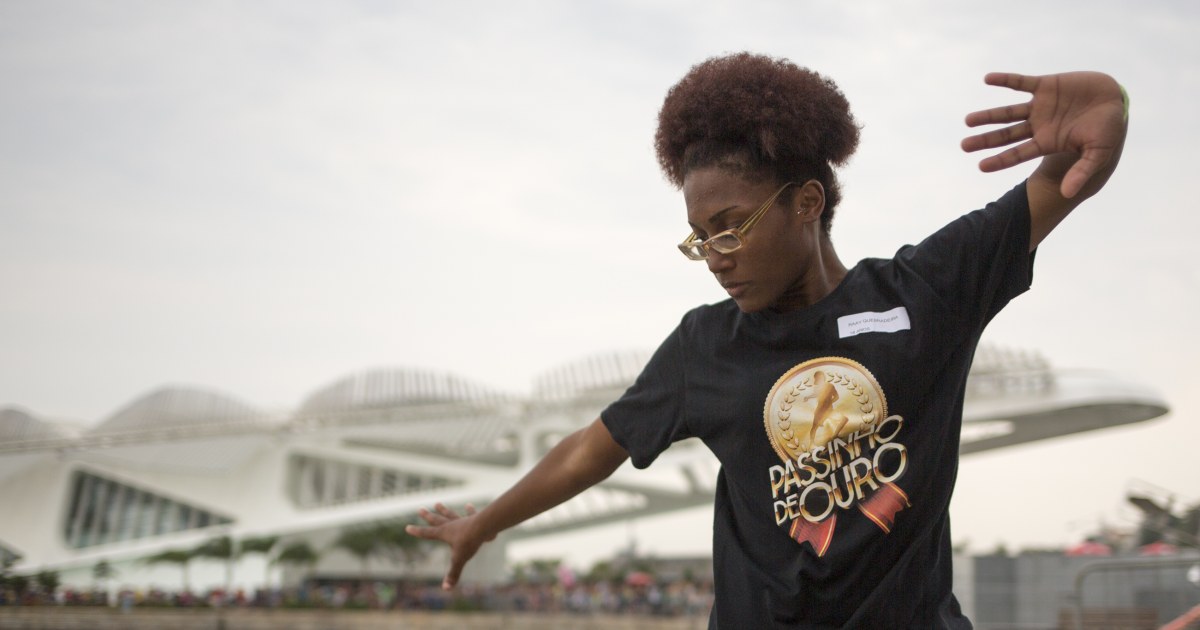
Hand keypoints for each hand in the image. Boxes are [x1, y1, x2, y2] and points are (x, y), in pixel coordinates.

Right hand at [405, 502, 493, 589]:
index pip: (428, 533)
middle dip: (428, 516)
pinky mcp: (475, 518)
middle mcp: (451, 525)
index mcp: (444, 533)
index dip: (417, 531)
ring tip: (437, 503)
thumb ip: (453, 573)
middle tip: (420, 509)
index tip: (407, 527)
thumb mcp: (460, 559)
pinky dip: (469, 510)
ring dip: (444, 510)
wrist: (484, 527)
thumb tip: (446, 588)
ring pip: (451, 514)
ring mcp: (462, 520)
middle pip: (437, 520)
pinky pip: (470, 513)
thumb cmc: (470, 542)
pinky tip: (468, 505)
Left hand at [961, 71, 1125, 197]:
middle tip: (964, 146)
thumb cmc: (1108, 130)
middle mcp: (1038, 125)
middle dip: (985, 141)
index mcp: (1047, 143)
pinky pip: (1021, 82)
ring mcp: (1040, 106)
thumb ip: (1082, 171)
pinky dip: (1005, 80)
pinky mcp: (1045, 85)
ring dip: (988, 115)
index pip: (1018, 154)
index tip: (981, 167)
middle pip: (1006, 135)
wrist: (1117, 100)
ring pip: (1008, 112)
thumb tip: (1067, 193)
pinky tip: (987, 79)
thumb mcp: (1098, 153)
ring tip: (968, 121)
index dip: (1000, 161)